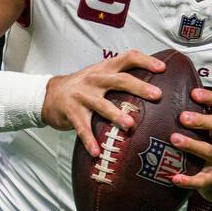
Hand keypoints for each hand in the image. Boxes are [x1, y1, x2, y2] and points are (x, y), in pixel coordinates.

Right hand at [42, 49, 165, 156]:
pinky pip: (82, 128)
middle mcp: (95, 80)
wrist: (49, 95)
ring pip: (102, 104)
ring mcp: (82, 96)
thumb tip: (153, 87)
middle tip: (157, 96)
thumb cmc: (83, 87)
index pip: (127, 58)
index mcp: (105, 69)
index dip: (145, 61)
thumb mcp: (100, 75)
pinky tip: (96, 152)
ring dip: (116, 115)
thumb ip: (121, 78)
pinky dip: (89, 140)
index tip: (162, 68)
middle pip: (120, 80)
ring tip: (130, 126)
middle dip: (139, 87)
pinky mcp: (72, 113)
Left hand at [169, 87, 211, 210]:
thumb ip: (201, 120)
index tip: (194, 93)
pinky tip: (174, 178)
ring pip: (208, 151)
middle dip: (201, 120)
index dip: (210, 97)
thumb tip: (174, 96)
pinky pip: (201, 180)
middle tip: (182, 117)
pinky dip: (188, 180)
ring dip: (191, 145)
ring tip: (174, 139)